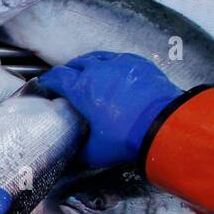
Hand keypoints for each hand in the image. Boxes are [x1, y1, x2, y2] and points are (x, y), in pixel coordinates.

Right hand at [37, 51, 182, 168]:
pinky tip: (115, 74)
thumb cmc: (127, 137)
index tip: (46, 86)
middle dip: (69, 71)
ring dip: (90, 64)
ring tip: (90, 74)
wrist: (166, 127)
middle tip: (69, 82)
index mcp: (81, 88)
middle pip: (75, 63)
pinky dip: (113, 64)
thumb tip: (72, 156)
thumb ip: (80, 150)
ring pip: (97, 57)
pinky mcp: (139, 63)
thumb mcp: (96, 151)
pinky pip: (119, 58)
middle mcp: (97, 70)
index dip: (48, 81)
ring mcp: (120, 63)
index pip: (56, 77)